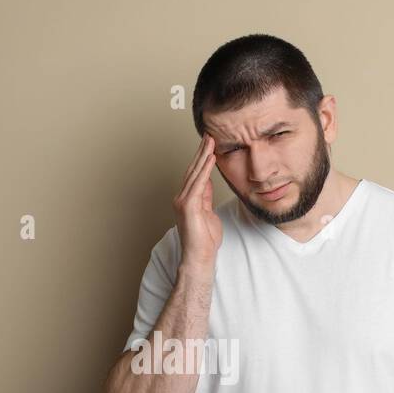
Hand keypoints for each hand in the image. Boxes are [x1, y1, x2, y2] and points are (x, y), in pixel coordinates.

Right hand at [174, 133, 223, 269]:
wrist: (199, 257)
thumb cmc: (205, 240)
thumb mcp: (209, 213)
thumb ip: (206, 197)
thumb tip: (208, 181)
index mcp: (188, 198)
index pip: (196, 174)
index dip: (202, 159)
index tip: (209, 145)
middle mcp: (182, 197)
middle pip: (193, 170)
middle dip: (201, 152)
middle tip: (209, 135)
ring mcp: (183, 201)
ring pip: (195, 174)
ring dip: (203, 156)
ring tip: (210, 142)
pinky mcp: (188, 207)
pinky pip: (198, 184)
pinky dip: (204, 171)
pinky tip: (209, 159)